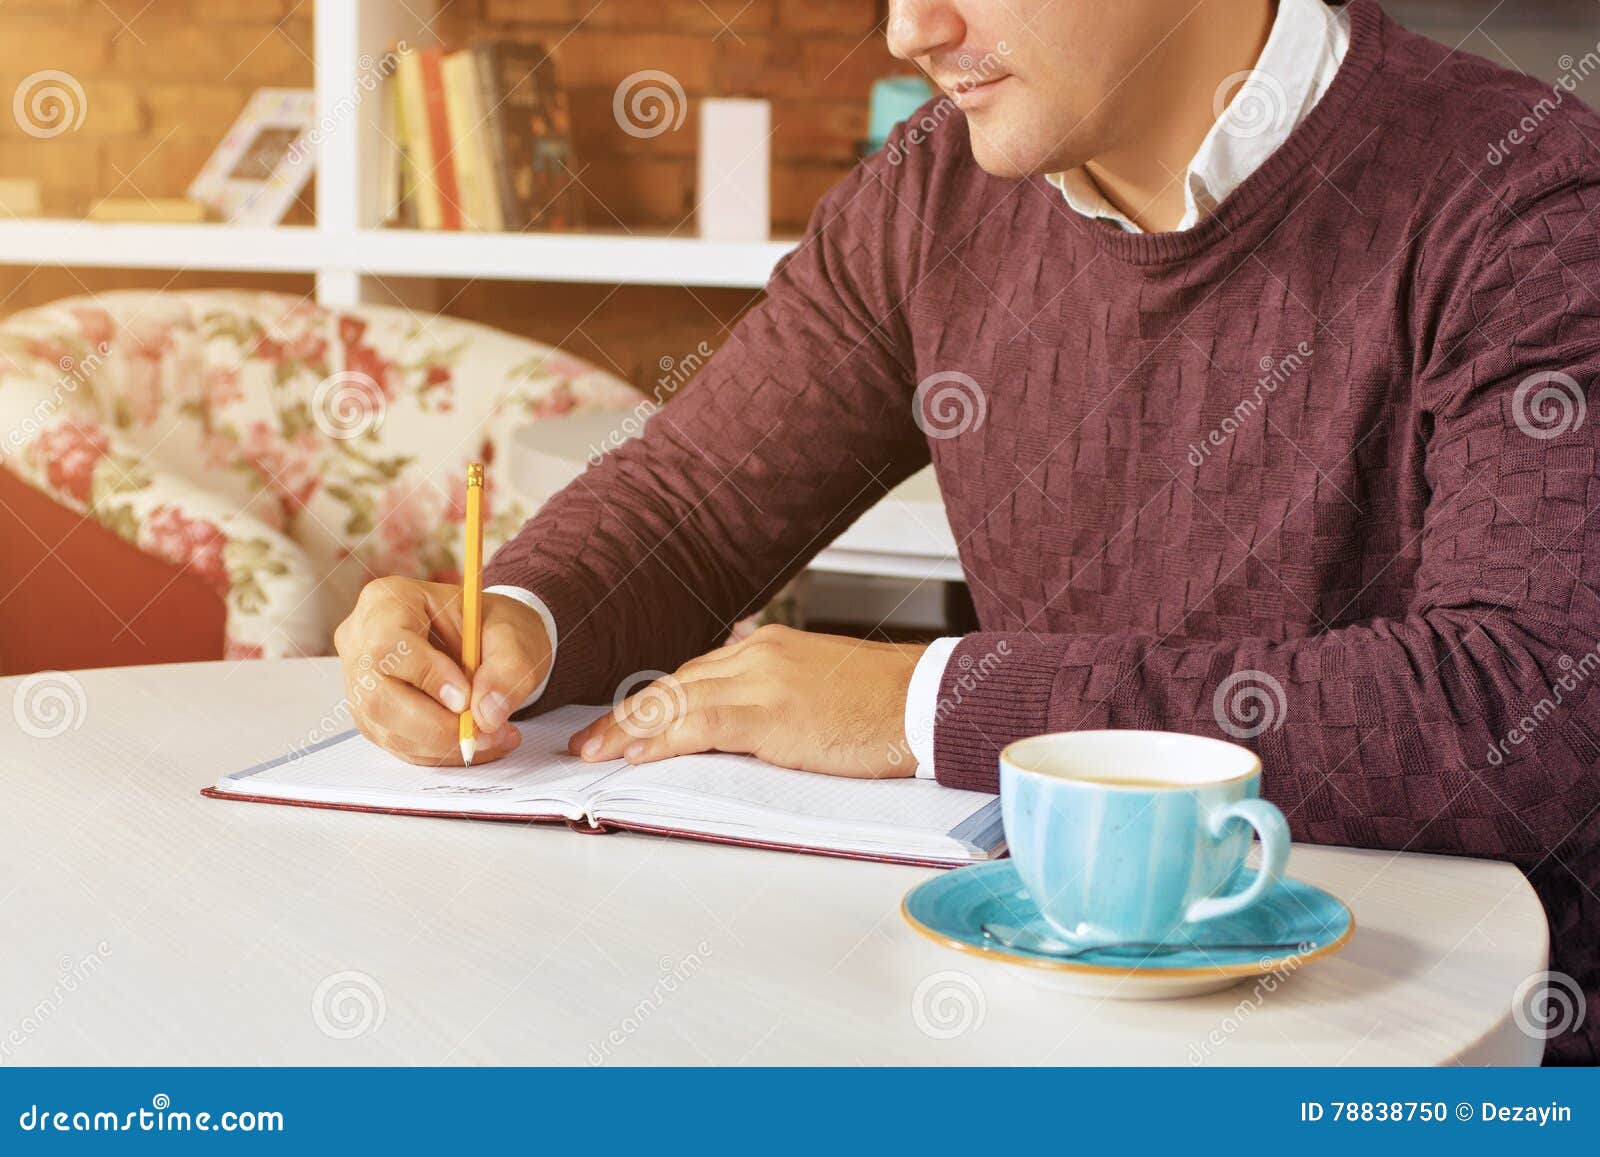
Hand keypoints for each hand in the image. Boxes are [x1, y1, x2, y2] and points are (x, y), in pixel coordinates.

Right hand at [333, 577, 552, 765]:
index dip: (427, 678)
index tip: (467, 698)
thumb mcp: (512, 635)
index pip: (389, 646)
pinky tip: (477, 741)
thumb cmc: (492, 626)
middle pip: (379, 697)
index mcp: (386, 601)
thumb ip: (507, 669)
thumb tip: (488, 713)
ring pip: (389, 729)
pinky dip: (442, 752)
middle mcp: (361, 641)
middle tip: (487, 732)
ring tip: (494, 737)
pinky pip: (399, 744)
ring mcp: (360, 681)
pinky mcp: (372, 715)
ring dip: (445, 745)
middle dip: (437, 726)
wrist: (488, 639)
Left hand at [568, 624, 925, 777]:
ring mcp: (763, 680)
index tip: (622, 724)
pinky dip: (664, 739)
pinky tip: (639, 755)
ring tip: (596, 753)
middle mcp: (758, 655)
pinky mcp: (772, 711)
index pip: (694, 675)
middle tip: (588, 741)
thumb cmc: (885, 705)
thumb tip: (740, 735)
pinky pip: (701, 723)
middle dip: (627, 716)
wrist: (927, 700)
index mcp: (769, 649)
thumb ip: (777, 702)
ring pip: (676, 700)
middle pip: (674, 684)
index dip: (651, 703)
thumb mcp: (820, 692)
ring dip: (630, 730)